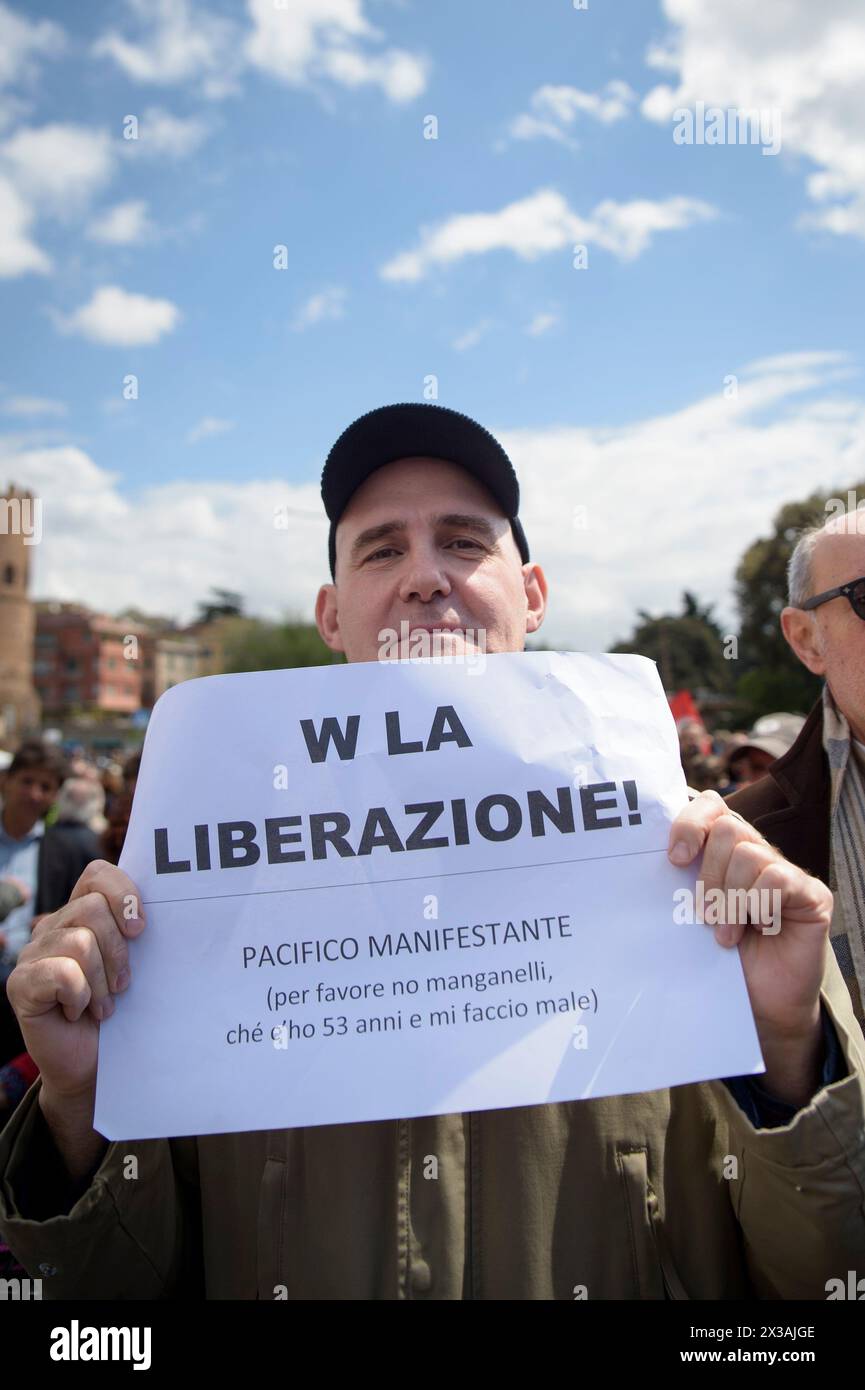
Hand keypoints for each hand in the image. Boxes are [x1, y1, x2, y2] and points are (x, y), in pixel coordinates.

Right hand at [7, 860, 145, 1107]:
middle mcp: (53, 926)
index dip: (123, 894)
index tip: (141, 930)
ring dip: (101, 982)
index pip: (97, 874)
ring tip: (103, 1006)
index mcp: (81, 914)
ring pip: (80, 942)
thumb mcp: (138, 967)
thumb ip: (140, 934)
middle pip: (92, 909)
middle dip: (117, 951)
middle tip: (123, 985)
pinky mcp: (20, 984)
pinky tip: (78, 1012)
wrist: (93, 1066)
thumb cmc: (122, 1014)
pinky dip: (80, 996)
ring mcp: (32, 954)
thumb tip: (175, 904)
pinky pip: (62, 973)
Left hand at [668, 791, 829, 1106]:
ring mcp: (786, 872)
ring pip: (750, 853)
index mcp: (724, 853)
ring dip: (729, 897)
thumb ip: (674, 884)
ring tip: (724, 934)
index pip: (710, 806)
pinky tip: (756, 928)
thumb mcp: (687, 917)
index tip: (674, 859)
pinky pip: (778, 877)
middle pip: (728, 828)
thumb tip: (629, 860)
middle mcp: (757, 854)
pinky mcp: (811, 894)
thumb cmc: (717, 962)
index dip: (690, 823)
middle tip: (702, 913)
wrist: (759, 1008)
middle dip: (707, 872)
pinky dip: (758, 904)